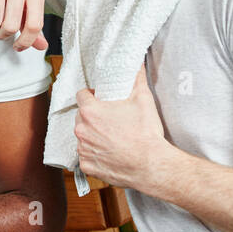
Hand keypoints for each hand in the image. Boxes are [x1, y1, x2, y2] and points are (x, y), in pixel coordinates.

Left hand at [74, 68, 170, 190]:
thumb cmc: (146, 134)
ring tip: (112, 137)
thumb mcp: (143, 99)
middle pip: (81, 117)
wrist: (151, 165)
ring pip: (83, 137)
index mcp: (90, 112)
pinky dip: (95, 155)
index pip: (81, 95)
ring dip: (93, 135)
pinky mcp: (87, 166)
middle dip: (93, 116)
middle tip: (110, 119)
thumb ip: (137, 78)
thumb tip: (136, 65)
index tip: (100, 99)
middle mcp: (82, 130)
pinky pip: (87, 157)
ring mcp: (83, 150)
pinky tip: (110, 153)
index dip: (91, 95)